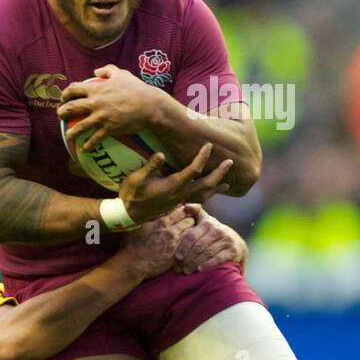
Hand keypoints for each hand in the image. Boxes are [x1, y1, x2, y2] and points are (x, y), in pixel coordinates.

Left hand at [57, 65, 168, 151]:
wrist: (149, 105)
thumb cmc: (137, 88)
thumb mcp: (122, 74)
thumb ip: (108, 70)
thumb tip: (96, 71)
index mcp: (97, 89)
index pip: (74, 89)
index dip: (65, 93)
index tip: (63, 98)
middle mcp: (95, 103)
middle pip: (71, 108)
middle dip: (62, 112)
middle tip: (61, 116)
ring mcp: (101, 116)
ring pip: (79, 126)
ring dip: (71, 133)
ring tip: (68, 137)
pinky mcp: (108, 128)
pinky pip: (94, 139)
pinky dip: (88, 145)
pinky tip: (84, 149)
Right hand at [116, 207, 195, 279]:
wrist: (133, 264)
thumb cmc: (133, 245)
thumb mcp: (140, 226)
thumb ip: (151, 217)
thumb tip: (159, 210)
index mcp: (161, 223)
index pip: (181, 211)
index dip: (184, 211)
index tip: (183, 213)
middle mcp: (171, 232)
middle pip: (189, 221)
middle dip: (190, 221)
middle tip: (188, 223)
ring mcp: (175, 244)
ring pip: (192, 233)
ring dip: (192, 232)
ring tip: (189, 234)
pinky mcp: (177, 255)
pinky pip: (190, 247)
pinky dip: (190, 244)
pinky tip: (187, 245)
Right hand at [119, 143, 233, 224]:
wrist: (129, 214)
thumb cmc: (131, 194)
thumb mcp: (137, 178)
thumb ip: (151, 166)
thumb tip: (161, 154)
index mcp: (172, 185)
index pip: (193, 170)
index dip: (202, 157)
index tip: (209, 146)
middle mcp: (180, 194)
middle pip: (206, 184)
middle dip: (219, 173)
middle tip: (230, 162)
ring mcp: (180, 200)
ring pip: (204, 195)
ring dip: (216, 187)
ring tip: (227, 183)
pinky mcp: (177, 204)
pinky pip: (198, 199)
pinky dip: (207, 195)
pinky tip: (209, 192)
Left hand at [172, 204, 247, 272]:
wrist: (237, 243)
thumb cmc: (214, 232)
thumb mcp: (206, 221)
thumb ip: (196, 212)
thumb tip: (186, 205)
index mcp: (208, 223)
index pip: (191, 236)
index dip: (183, 247)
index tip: (177, 256)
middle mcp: (218, 230)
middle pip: (198, 246)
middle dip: (188, 258)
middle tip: (180, 267)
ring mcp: (227, 240)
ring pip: (206, 253)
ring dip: (195, 263)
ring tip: (187, 271)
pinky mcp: (234, 251)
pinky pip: (218, 259)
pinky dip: (208, 264)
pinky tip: (200, 269)